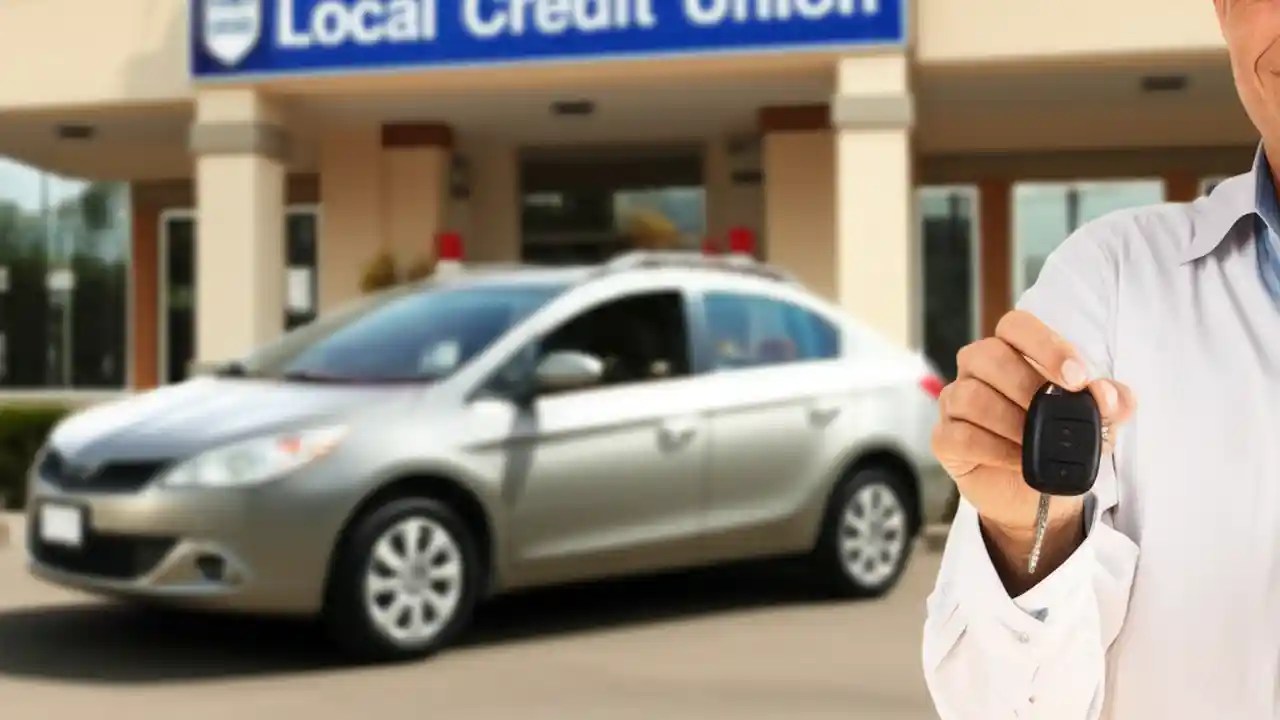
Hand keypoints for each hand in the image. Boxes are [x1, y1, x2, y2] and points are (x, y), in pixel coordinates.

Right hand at [931, 311, 1135, 580]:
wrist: (1035, 498)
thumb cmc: (1057, 444)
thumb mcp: (1097, 422)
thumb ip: (1110, 403)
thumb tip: (1107, 395)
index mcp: (1012, 352)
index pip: (1016, 325)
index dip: (1045, 345)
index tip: (1076, 378)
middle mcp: (977, 370)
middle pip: (987, 355)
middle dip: (1027, 387)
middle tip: (1053, 417)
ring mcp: (955, 403)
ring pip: (971, 395)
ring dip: (1011, 423)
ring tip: (1035, 445)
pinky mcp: (944, 439)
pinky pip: (958, 435)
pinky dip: (992, 449)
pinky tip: (1016, 461)